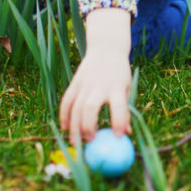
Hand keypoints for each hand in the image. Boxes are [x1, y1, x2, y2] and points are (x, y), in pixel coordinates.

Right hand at [59, 7, 132, 145]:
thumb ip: (125, 110)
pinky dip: (64, 115)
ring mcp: (85, 83)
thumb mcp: (127, 88)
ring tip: (77, 141)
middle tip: (91, 141)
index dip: (118, 121)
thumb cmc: (119, 73)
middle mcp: (100, 85)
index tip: (118, 137)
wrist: (106, 48)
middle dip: (88, 126)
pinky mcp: (75, 82)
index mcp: (117, 87)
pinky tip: (64, 127)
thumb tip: (126, 133)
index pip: (119, 105)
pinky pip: (66, 100)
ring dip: (74, 126)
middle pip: (90, 107)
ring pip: (75, 107)